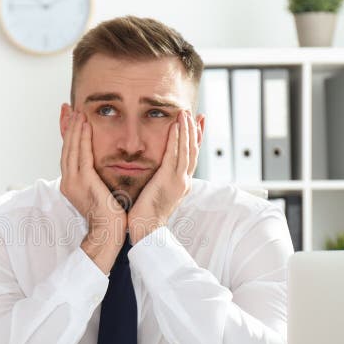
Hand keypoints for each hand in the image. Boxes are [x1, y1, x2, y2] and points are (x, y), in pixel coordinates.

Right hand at [60, 110, 125, 272]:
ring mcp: (73, 181)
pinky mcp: (83, 181)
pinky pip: (81, 154)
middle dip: (67, 127)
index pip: (68, 154)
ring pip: (71, 148)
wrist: (107, 232)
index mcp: (71, 183)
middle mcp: (68, 181)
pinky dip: (82, 138)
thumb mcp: (99, 192)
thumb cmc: (109, 216)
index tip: (70, 119)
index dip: (68, 135)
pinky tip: (85, 125)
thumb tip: (101, 169)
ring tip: (78, 112)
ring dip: (74, 128)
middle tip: (69, 109)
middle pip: (66, 148)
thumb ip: (96, 178)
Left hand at [128, 110, 197, 243]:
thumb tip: (158, 171)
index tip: (197, 124)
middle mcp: (184, 181)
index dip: (195, 139)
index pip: (192, 156)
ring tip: (185, 114)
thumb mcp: (157, 193)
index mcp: (182, 183)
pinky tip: (175, 127)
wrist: (146, 230)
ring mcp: (178, 180)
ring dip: (186, 130)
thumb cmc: (146, 214)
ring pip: (187, 150)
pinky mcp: (169, 180)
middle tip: (195, 114)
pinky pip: (174, 155)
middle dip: (194, 130)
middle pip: (194, 150)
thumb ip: (160, 180)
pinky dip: (176, 139)